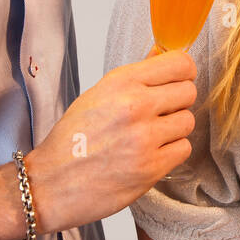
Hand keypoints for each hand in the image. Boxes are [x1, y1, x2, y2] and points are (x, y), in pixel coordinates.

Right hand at [23, 51, 197, 233]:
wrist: (51, 183)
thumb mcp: (97, 95)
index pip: (180, 63)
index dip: (184, 72)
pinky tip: (150, 154)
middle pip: (189, 92)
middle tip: (159, 113)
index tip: (179, 80)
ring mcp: (144, 137)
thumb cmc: (72, 141)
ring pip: (187, 121)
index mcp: (121, 82)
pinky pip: (183, 149)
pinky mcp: (151, 167)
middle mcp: (135, 105)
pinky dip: (171, 152)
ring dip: (174, 129)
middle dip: (177, 102)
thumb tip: (162, 55)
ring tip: (150, 137)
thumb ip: (135, 77)